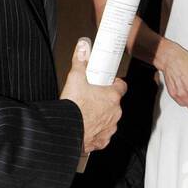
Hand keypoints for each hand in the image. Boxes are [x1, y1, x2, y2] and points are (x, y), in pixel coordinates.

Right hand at [59, 37, 126, 154]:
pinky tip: (85, 127)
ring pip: (109, 119)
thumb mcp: (75, 78)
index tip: (108, 82)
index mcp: (112, 97)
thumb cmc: (73, 108)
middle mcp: (115, 113)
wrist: (66, 133)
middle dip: (104, 100)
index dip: (115, 83)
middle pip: (114, 103)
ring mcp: (110, 128)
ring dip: (101, 116)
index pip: (121, 86)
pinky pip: (102, 134)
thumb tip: (83, 47)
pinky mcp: (102, 140)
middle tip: (91, 97)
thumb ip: (80, 61)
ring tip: (86, 112)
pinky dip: (96, 131)